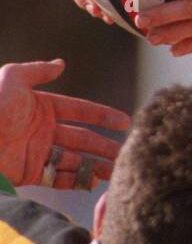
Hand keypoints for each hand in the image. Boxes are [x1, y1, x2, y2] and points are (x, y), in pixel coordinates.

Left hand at [0, 59, 129, 188]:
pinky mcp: (31, 173)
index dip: (103, 116)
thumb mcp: (13, 78)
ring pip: (74, 160)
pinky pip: (60, 178)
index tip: (125, 121)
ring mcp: (38, 153)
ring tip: (116, 170)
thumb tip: (61, 63)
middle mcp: (44, 130)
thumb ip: (38, 70)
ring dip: (96, 165)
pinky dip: (78, 180)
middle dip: (104, 146)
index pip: (81, 111)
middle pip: (82, 139)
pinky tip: (95, 180)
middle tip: (126, 153)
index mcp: (43, 107)